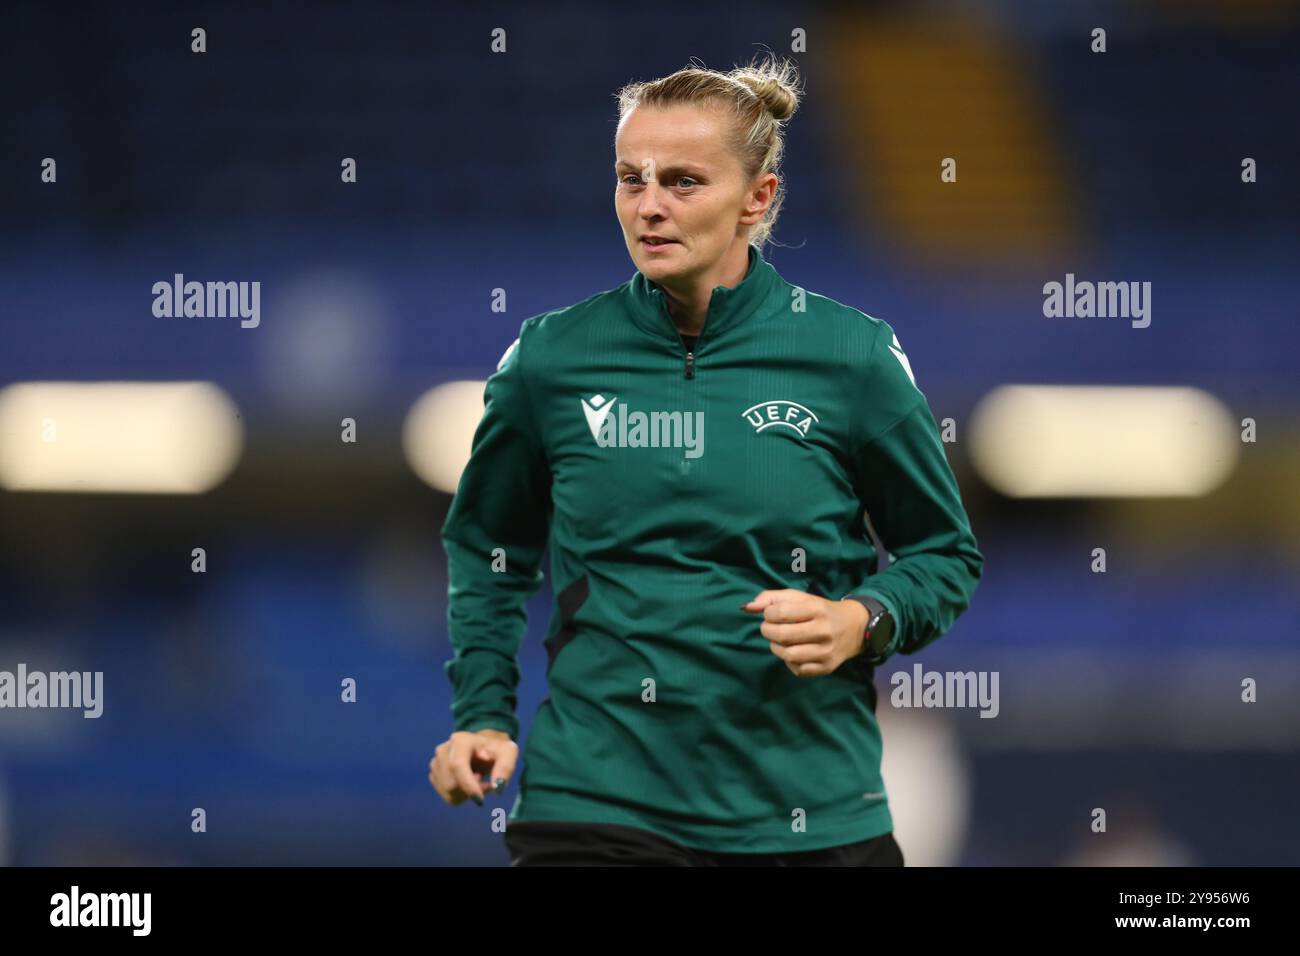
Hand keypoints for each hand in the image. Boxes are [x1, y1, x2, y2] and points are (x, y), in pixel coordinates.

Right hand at [428, 729, 517, 805]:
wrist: (484, 745)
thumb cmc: (496, 749)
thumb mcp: (508, 752)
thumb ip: (505, 768)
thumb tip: (497, 787)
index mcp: (461, 740)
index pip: (457, 765)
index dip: (467, 785)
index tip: (480, 800)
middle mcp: (444, 750)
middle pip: (451, 783)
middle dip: (470, 790)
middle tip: (485, 782)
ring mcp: (436, 762)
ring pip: (448, 792)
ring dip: (466, 793)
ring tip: (477, 779)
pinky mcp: (434, 774)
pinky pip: (447, 796)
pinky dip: (460, 796)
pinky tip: (468, 784)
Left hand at [742, 589, 869, 676]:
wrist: (854, 628)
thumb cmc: (820, 610)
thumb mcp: (799, 598)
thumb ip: (771, 598)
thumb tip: (747, 607)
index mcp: (817, 609)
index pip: (781, 613)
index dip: (768, 614)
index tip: (770, 614)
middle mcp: (824, 630)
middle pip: (782, 635)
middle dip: (768, 631)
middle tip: (769, 628)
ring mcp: (826, 651)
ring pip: (788, 655)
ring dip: (776, 648)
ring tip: (779, 641)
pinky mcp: (827, 668)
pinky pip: (798, 670)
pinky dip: (789, 662)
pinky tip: (794, 652)